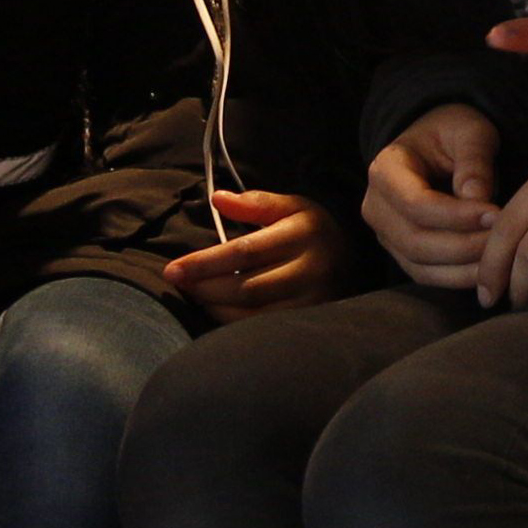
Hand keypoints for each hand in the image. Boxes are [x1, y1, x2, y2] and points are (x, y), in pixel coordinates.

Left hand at [163, 185, 344, 315]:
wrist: (355, 261)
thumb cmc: (312, 231)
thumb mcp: (291, 206)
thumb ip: (255, 202)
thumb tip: (217, 198)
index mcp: (302, 234)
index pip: (245, 251)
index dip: (205, 262)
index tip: (173, 269)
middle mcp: (309, 270)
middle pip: (245, 287)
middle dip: (204, 287)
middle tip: (176, 281)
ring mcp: (311, 302)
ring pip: (252, 314)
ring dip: (214, 307)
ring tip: (193, 294)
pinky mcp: (309, 322)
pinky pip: (262, 329)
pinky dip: (232, 322)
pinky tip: (216, 310)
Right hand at [360, 104, 502, 287]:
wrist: (437, 146)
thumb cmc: (453, 134)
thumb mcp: (469, 132)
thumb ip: (474, 161)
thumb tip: (478, 200)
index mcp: (384, 170)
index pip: (415, 204)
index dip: (456, 216)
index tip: (496, 214)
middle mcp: (376, 208)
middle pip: (415, 241)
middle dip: (463, 246)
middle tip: (504, 239)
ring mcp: (386, 235)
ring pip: (421, 266)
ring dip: (463, 268)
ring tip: (502, 256)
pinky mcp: (402, 254)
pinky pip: (428, 276)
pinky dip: (458, 278)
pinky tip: (489, 269)